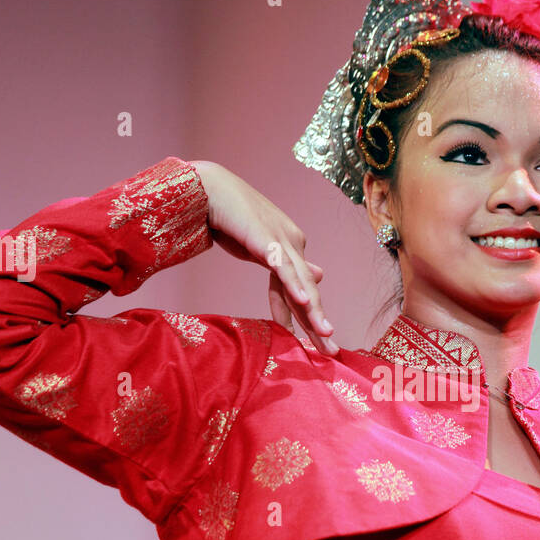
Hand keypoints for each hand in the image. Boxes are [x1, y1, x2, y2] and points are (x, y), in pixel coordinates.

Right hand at [191, 159, 338, 355]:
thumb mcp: (261, 248)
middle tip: (330, 351)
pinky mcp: (266, 240)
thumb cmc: (231, 217)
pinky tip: (305, 301)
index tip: (309, 341)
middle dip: (318, 322)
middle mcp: (293, 242)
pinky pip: (283, 267)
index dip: (304, 316)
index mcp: (291, 245)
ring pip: (301, 282)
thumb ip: (283, 265)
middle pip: (308, 290)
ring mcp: (282, 240)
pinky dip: (294, 284)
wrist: (209, 189)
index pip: (301, 288)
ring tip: (325, 334)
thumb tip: (316, 276)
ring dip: (313, 311)